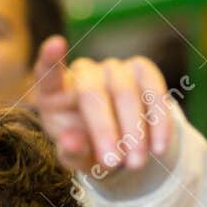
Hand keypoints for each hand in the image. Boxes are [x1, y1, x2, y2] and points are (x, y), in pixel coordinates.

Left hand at [30, 36, 178, 182]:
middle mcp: (82, 73)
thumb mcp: (76, 157)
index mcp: (53, 93)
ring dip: (134, 131)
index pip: (47, 73)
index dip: (50, 58)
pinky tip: (158, 149)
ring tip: (135, 164)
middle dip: (104, 130)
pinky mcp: (143, 70)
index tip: (56, 42)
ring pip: (125, 91)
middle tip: (113, 162)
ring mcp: (113, 68)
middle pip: (91, 92)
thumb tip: (70, 142)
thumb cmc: (87, 150)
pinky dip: (157, 123)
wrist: (122, 146)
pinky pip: (154, 92)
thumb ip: (71, 151)